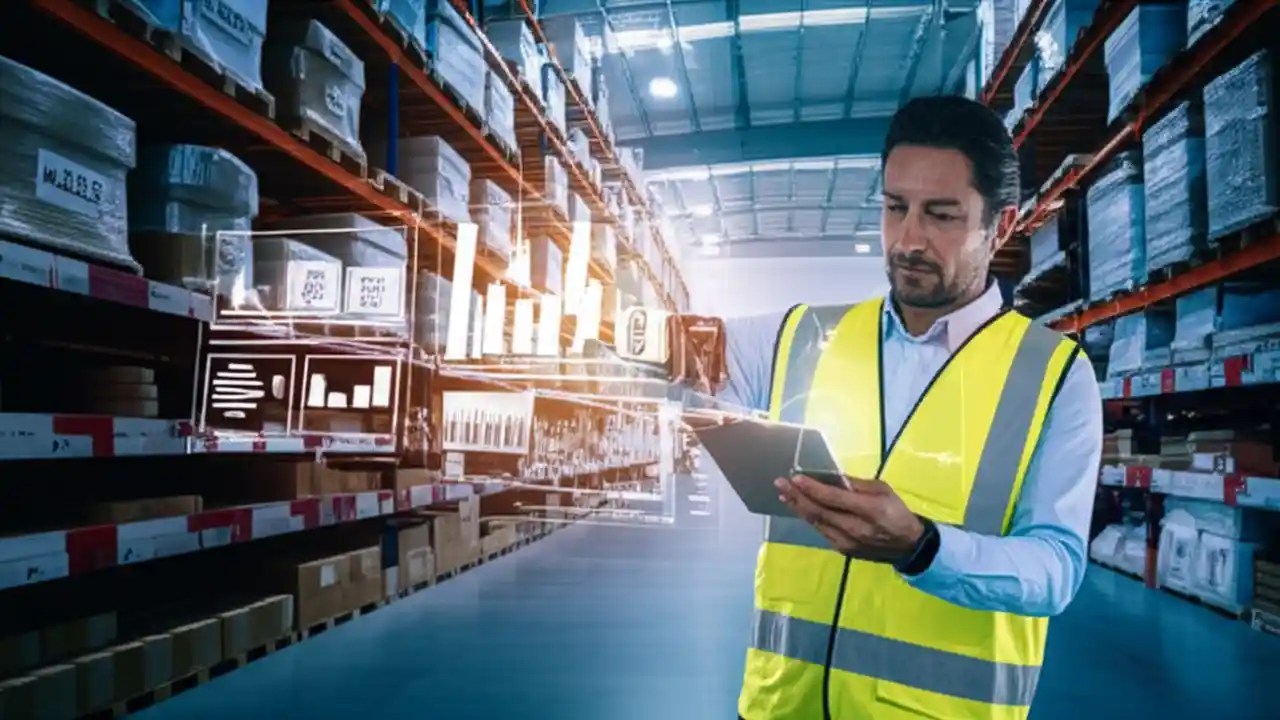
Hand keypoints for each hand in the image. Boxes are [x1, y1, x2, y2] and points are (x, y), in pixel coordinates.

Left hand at [776, 475, 924, 563]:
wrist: (908, 546)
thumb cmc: (897, 512)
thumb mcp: (884, 490)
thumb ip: (857, 485)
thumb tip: (833, 478)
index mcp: (869, 510)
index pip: (833, 499)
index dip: (812, 489)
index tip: (796, 478)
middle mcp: (855, 529)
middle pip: (819, 512)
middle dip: (797, 496)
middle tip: (780, 483)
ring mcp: (848, 542)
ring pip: (817, 523)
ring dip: (798, 508)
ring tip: (784, 494)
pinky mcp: (843, 550)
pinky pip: (822, 531)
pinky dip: (809, 518)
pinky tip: (799, 508)